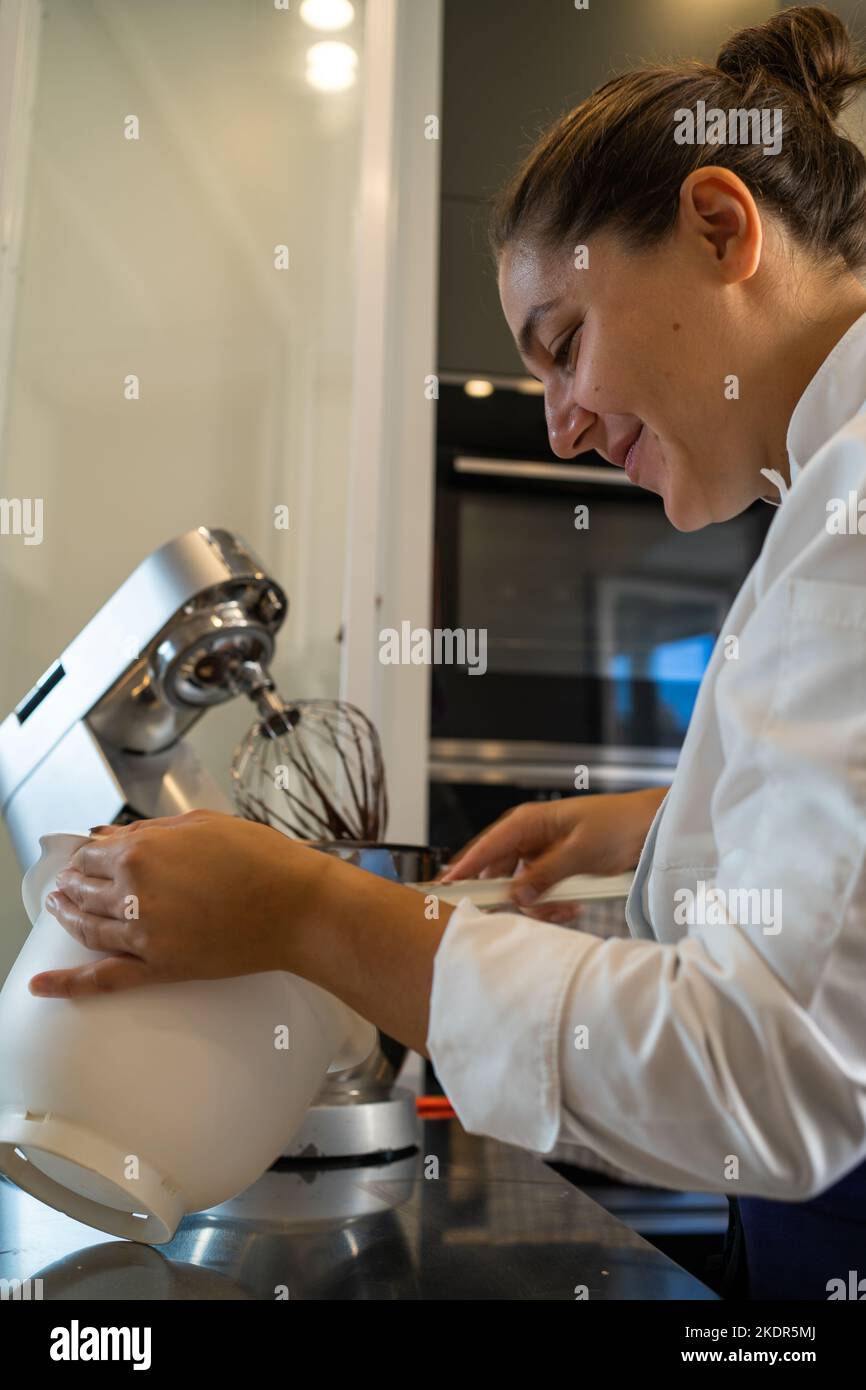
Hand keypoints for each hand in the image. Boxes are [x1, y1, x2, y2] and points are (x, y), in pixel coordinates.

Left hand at [29, 810, 330, 997]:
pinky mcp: (160, 967)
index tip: (89, 858)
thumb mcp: (203, 824)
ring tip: (58, 909)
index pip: (94, 854)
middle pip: (84, 889)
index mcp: (143, 852)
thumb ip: (149, 830)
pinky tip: (41, 986)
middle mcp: (134, 893)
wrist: (296, 905)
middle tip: (69, 882)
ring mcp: (144, 935)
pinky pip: (104, 979)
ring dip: (66, 917)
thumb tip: (110, 836)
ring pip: (87, 928)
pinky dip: (68, 984)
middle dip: (73, 883)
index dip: (89, 856)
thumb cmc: (260, 859)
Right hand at [438, 788, 667, 918]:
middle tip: (531, 911)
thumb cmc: (617, 825)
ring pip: (520, 891)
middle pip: (499, 875)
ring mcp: (541, 854)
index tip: (444, 890)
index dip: (463, 870)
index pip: (485, 848)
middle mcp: (528, 837)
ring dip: (538, 906)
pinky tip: (572, 907)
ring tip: (566, 909)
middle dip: (514, 899)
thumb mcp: (580, 852)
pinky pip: (539, 894)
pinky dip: (552, 906)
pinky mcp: (554, 870)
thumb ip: (545, 874)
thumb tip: (516, 895)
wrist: (650, 827)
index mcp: (528, 822)